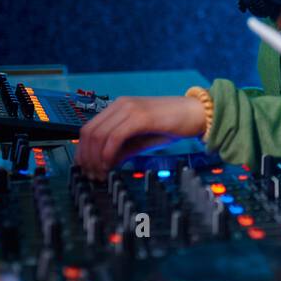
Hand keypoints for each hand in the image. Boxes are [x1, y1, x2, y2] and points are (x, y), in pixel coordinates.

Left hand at [75, 95, 206, 178]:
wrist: (197, 113)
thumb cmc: (172, 125)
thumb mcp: (142, 139)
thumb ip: (123, 149)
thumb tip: (104, 164)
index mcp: (119, 107)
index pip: (89, 129)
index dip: (83, 151)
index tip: (86, 169)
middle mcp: (121, 105)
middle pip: (89, 132)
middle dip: (86, 157)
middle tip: (91, 175)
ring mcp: (130, 108)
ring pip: (99, 134)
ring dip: (95, 158)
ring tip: (101, 173)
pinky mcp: (141, 116)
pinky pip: (115, 136)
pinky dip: (108, 152)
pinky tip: (110, 164)